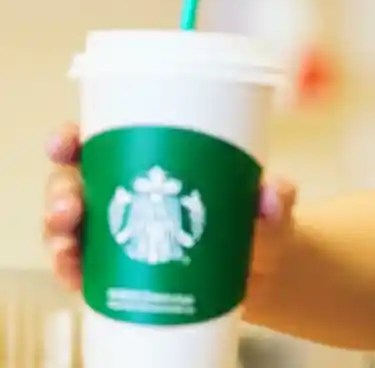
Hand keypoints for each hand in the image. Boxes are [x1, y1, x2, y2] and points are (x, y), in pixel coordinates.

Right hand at [43, 123, 298, 292]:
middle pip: (72, 183)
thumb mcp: (271, 206)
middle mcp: (122, 190)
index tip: (66, 141)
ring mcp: (115, 232)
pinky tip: (74, 276)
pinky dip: (72, 273)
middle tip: (69, 207)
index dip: (70, 138)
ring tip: (69, 247)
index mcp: (149, 157)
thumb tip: (272, 194)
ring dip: (57, 236)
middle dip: (60, 192)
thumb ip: (276, 198)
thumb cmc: (259, 221)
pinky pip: (81, 271)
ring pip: (68, 227)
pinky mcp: (116, 271)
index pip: (99, 140)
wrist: (261, 272)